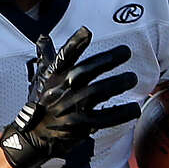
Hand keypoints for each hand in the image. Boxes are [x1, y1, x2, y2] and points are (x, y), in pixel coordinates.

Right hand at [0, 27, 138, 167]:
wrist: (34, 136)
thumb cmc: (42, 104)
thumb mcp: (42, 79)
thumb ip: (48, 57)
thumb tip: (43, 37)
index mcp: (54, 76)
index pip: (63, 57)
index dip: (74, 44)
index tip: (86, 31)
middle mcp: (62, 90)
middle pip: (85, 71)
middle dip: (106, 60)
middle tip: (125, 52)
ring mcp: (72, 108)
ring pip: (98, 92)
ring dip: (118, 83)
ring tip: (132, 78)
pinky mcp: (80, 125)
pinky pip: (105, 118)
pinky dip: (122, 113)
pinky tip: (135, 109)